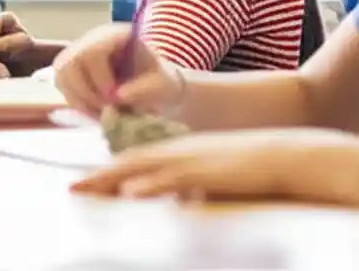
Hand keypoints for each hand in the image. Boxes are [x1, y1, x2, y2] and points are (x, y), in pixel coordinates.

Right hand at [53, 23, 181, 118]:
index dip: (99, 77)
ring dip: (79, 99)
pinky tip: (94, 109)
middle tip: (107, 108)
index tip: (114, 98)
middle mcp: (93, 39)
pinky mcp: (70, 68)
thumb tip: (117, 95)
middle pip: (69, 62)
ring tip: (102, 112)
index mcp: (116, 35)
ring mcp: (78, 52)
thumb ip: (144, 89)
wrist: (154, 86)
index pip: (92, 51)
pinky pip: (60, 84)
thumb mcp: (163, 86)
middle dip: (86, 92)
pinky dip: (75, 101)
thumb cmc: (161, 82)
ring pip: (61, 74)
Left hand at [71, 128, 358, 203]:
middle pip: (130, 163)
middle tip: (72, 189)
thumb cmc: (251, 170)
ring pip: (144, 168)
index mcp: (178, 152)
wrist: (287, 155)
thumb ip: (191, 187)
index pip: (134, 162)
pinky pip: (172, 177)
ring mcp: (191, 159)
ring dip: (113, 179)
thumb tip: (178, 206)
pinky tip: (131, 191)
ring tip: (87, 189)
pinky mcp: (208, 170)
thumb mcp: (214, 176)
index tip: (82, 184)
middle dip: (99, 177)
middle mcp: (178, 152)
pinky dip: (150, 184)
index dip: (106, 173)